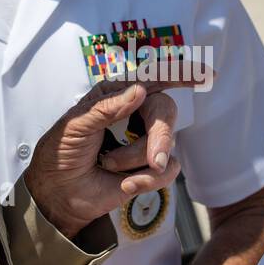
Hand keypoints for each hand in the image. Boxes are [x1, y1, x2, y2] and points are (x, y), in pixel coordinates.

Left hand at [25, 78, 195, 237]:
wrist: (58, 191)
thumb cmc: (61, 151)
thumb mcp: (76, 125)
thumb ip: (107, 107)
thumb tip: (140, 91)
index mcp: (117, 95)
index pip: (153, 78)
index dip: (180, 73)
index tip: (206, 74)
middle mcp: (135, 113)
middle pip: (166, 112)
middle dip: (161, 136)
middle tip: (155, 160)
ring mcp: (144, 142)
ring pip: (165, 145)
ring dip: (136, 160)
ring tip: (108, 165)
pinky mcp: (149, 169)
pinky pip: (167, 171)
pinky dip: (146, 180)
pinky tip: (124, 185)